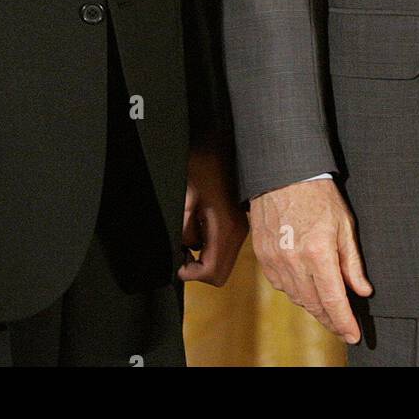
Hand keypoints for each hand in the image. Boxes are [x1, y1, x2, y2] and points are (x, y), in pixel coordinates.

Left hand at [178, 146, 246, 285]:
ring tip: (189, 235)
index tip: (178, 258)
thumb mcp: (186, 196)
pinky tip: (199, 228)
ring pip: (222, 263)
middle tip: (182, 250)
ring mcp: (240, 229)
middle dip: (198, 269)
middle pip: (220, 274)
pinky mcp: (238, 224)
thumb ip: (185, 228)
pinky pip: (224, 249)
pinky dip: (209, 248)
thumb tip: (184, 250)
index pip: (212, 273)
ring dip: (203, 259)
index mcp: (226, 229)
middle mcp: (238, 233)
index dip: (191, 273)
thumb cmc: (204, 165)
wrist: (222, 144)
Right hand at [249, 178, 371, 342]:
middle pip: (314, 304)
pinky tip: (306, 286)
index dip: (344, 322)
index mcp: (318, 253)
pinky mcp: (263, 257)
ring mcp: (275, 261)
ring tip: (327, 307)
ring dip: (313, 306)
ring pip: (297, 298)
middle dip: (331, 319)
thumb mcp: (343, 224)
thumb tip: (362, 290)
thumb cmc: (316, 194)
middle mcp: (294, 261)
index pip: (334, 300)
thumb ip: (352, 262)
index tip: (353, 334)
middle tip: (343, 325)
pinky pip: (281, 285)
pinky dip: (296, 291)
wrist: (282, 174)